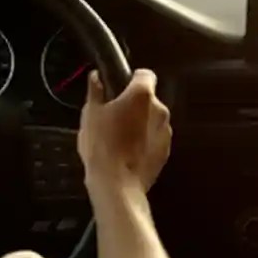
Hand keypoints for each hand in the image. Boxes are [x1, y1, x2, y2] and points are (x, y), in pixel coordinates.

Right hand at [78, 68, 171, 191]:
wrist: (117, 183)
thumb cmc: (101, 146)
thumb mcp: (91, 115)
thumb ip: (95, 92)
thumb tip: (95, 78)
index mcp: (141, 95)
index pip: (145, 74)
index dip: (132, 79)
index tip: (120, 87)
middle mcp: (159, 109)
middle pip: (148, 99)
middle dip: (134, 104)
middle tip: (114, 116)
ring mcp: (165, 130)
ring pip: (152, 119)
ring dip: (141, 123)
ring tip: (119, 137)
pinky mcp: (166, 149)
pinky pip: (155, 137)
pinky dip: (146, 140)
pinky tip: (129, 151)